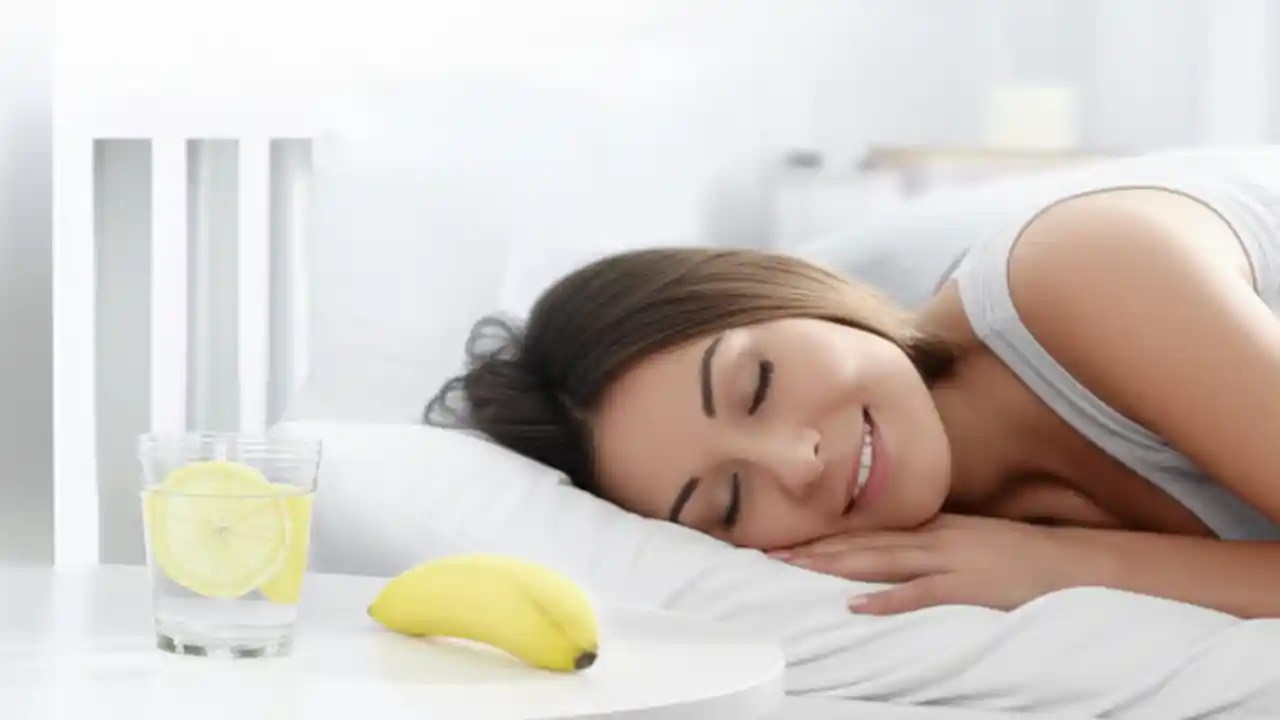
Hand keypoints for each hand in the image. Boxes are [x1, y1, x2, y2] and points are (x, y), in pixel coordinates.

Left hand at [769, 513, 1087, 614]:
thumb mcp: (967, 539)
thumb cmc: (1019, 555)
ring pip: (880, 560)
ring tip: (794, 568)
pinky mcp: (967, 586)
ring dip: (834, 565)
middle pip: (862, 541)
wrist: (1071, 562)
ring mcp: (949, 560)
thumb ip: (930, 542)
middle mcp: (933, 536)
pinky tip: (855, 604)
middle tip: (769, 552)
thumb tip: (891, 549)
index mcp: (932, 526)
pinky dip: (887, 599)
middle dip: (814, 547)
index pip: (867, 529)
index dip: (824, 534)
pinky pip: (920, 593)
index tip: (786, 537)